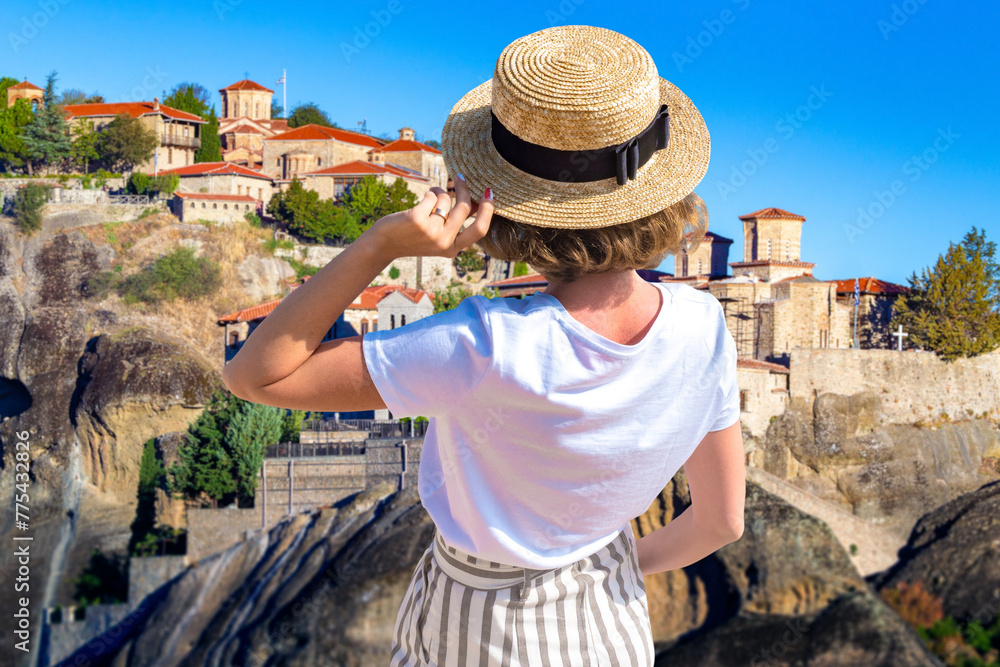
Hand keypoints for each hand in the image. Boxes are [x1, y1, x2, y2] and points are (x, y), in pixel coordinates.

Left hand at [366, 176, 492, 260]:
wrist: (385, 243)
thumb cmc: (414, 236)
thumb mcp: (439, 235)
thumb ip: (457, 223)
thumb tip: (478, 202)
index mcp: (452, 249)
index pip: (480, 229)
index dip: (488, 209)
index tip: (489, 192)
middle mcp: (444, 243)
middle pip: (465, 208)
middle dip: (464, 188)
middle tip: (460, 176)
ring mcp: (431, 232)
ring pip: (446, 199)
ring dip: (439, 192)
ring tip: (429, 198)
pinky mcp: (417, 219)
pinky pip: (432, 195)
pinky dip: (429, 193)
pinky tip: (422, 201)